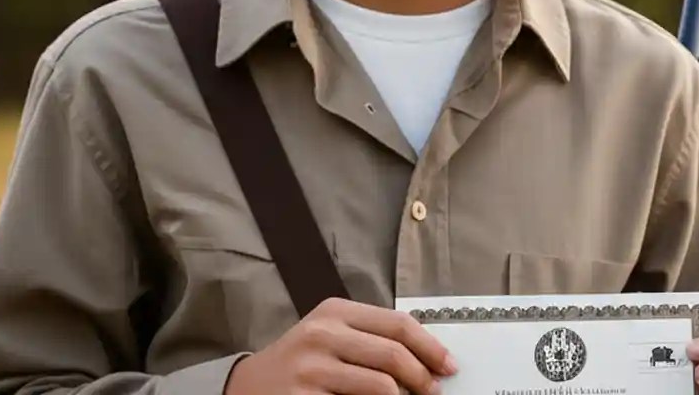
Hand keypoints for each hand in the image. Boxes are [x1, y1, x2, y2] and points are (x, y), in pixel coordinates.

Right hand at [224, 298, 457, 394]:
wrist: (250, 386)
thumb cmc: (301, 361)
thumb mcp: (332, 335)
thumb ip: (372, 339)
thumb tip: (427, 358)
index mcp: (335, 311)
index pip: (398, 324)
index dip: (430, 347)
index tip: (449, 365)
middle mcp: (322, 334)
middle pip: (393, 354)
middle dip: (423, 377)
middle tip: (434, 391)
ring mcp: (310, 368)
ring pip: (381, 386)